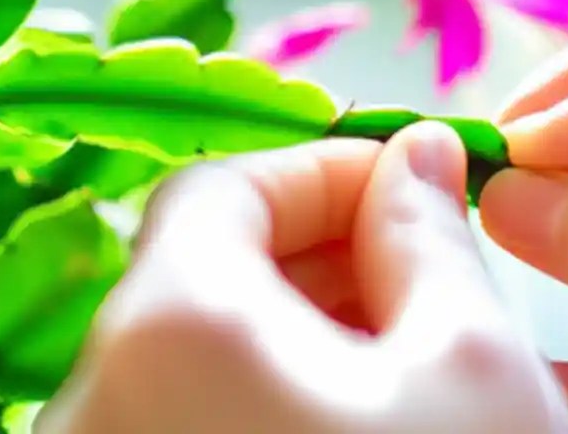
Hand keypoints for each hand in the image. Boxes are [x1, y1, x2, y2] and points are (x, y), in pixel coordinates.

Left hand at [36, 123, 567, 433]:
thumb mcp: (472, 371)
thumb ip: (433, 239)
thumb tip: (417, 158)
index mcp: (163, 329)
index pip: (222, 187)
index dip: (328, 171)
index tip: (416, 187)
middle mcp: (96, 397)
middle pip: (213, 274)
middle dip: (339, 260)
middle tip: (440, 275)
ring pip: (219, 357)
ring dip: (329, 336)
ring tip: (439, 356)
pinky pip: (208, 416)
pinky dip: (289, 397)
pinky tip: (386, 411)